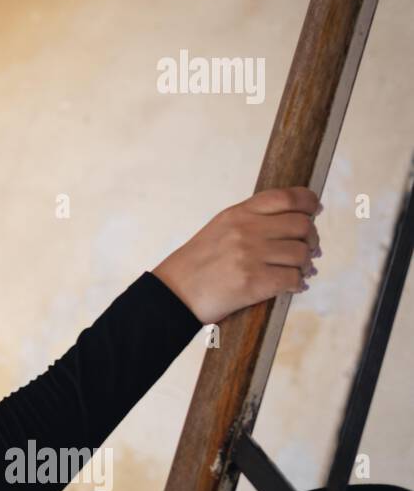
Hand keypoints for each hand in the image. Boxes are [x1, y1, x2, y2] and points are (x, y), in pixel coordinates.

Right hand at [151, 186, 321, 325]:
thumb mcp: (220, 228)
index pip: (286, 198)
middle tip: (311, 249)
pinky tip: (293, 285)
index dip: (308, 202)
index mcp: (237, 213)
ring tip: (301, 270)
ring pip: (301, 254)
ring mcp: (250, 256)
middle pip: (301, 226)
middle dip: (312, 239)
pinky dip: (298, 284)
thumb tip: (296, 219)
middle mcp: (245, 230)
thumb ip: (252, 219)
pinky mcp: (254, 282)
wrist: (175, 293)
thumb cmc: (198, 263)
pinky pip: (293, 279)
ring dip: (306, 264)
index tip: (314, 210)